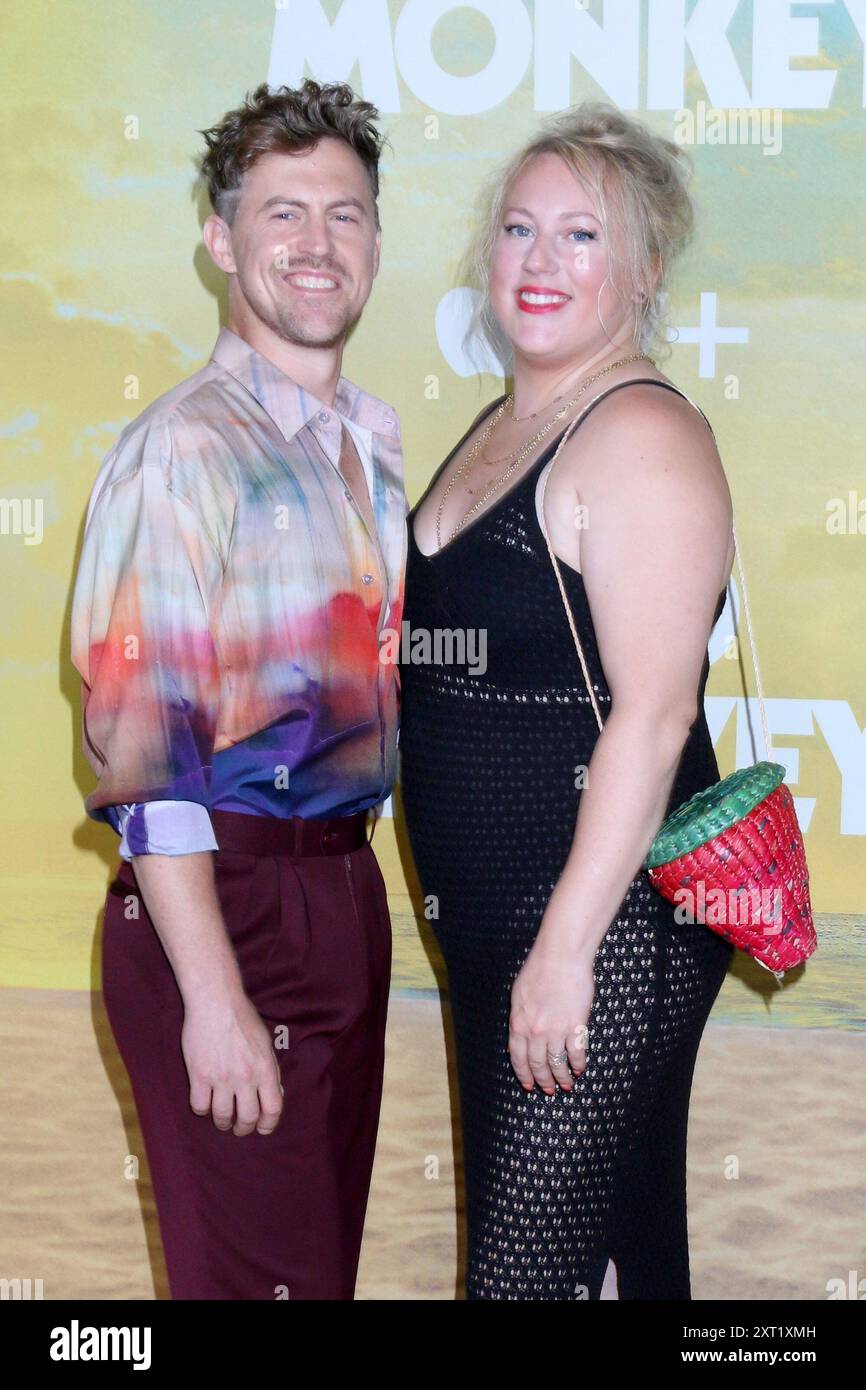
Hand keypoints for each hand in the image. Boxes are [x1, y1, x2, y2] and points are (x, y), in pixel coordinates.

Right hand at [181, 991, 283, 1136]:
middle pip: (247, 1118)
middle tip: (239, 1127)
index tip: (263, 1128)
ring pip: (222, 1116)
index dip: (268, 1124)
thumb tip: (274, 1093)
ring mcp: (221, 1078)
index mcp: (265, 1069)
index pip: (272, 1109)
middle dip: (243, 1128)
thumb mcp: (266, 1043)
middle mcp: (245, 1077)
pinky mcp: (198, 1075)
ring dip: (222, 1122)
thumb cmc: (242, 1018)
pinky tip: (204, 1103)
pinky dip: (202, 1110)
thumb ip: (270, 1069)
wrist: (216, 1001)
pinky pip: (199, 1106)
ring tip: (222, 1119)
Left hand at [509, 931, 596, 1093]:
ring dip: (562, 1078)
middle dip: (544, 1081)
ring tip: (566, 1085)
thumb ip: (518, 1018)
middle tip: (550, 1090)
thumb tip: (517, 1040)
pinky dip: (579, 1064)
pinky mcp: (576, 1025)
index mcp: (518, 1023)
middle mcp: (535, 1031)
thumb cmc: (539, 969)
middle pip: (538, 1065)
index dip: (524, 1075)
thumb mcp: (519, 994)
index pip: (518, 1058)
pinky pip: (577, 1052)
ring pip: (558, 1063)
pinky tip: (580, 1069)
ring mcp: (556, 1029)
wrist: (561, 956)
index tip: (529, 1085)